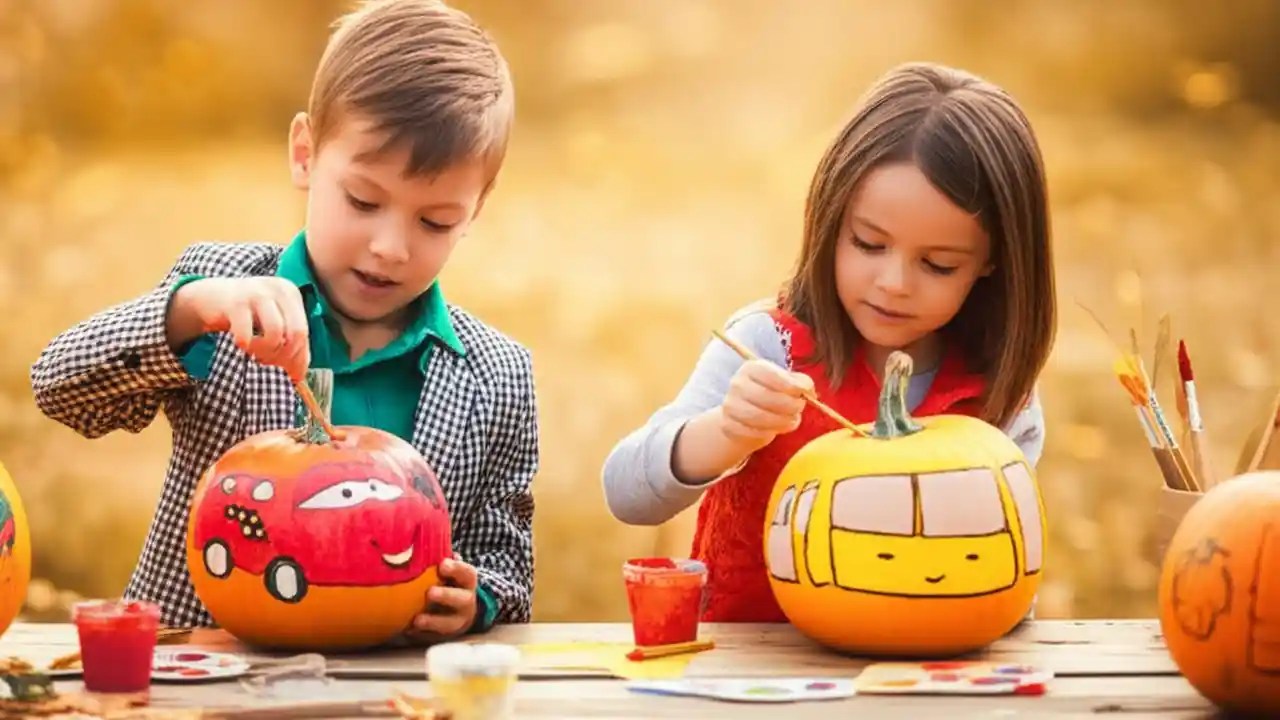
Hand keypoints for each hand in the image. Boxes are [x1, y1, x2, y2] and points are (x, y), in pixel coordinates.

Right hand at [169, 277, 309, 380]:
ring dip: (265, 352)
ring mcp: (257, 293)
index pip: (303, 334)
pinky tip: (242, 344)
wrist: (209, 296)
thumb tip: (298, 378)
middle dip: (282, 357)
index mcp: (291, 294)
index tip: (284, 371)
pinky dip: (246, 346)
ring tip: (255, 352)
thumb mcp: (272, 324)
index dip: (295, 359)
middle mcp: (278, 289)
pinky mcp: (235, 302)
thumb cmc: (247, 314)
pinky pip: (247, 335)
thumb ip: (289, 346)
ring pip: (276, 333)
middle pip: (295, 334)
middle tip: (267, 362)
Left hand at [404, 556, 478, 642]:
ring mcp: (457, 621)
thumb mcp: (451, 570)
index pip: (467, 573)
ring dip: (433, 621)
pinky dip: (421, 634)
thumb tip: (424, 546)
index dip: (456, 569)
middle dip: (446, 596)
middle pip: (462, 599)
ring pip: (450, 623)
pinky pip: (434, 637)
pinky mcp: (445, 636)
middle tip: (430, 592)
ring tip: (417, 620)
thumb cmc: (450, 582)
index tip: (442, 565)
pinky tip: (407, 630)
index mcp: (467, 582)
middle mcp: (466, 601)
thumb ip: (443, 561)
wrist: (464, 610)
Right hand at [716, 359, 812, 452]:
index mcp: (752, 368)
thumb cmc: (772, 395)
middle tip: (798, 409)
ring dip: (781, 421)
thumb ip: (801, 382)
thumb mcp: (786, 382)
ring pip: (758, 417)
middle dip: (789, 405)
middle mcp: (737, 383)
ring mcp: (730, 405)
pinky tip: (775, 430)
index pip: (772, 375)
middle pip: (766, 397)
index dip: (791, 386)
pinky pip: (750, 432)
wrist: (746, 416)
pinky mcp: (728, 425)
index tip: (803, 394)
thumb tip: (808, 391)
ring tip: (791, 420)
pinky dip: (767, 433)